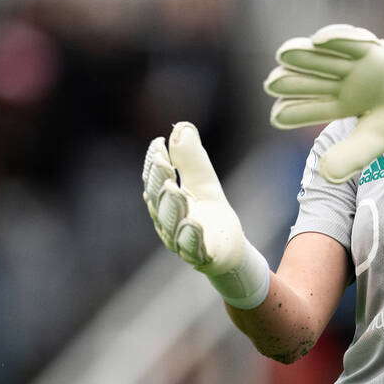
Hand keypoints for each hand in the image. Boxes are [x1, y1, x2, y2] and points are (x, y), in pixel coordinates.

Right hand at [142, 122, 269, 307]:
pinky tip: (192, 223)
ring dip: (172, 207)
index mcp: (165, 202)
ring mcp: (182, 241)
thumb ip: (192, 158)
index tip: (158, 143)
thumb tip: (181, 126)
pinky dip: (191, 237)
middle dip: (159, 181)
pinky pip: (192, 249)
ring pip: (172, 225)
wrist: (229, 249)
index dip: (154, 163)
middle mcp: (167, 222)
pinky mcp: (201, 257)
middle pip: (159, 201)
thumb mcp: (204, 181)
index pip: (155, 180)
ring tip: (175, 189)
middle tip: (163, 162)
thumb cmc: (210, 213)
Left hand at [263, 24, 383, 182]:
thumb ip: (352, 157)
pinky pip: (350, 41)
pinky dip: (337, 38)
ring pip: (322, 59)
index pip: (310, 110)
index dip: (294, 112)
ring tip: (284, 54)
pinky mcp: (369, 48)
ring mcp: (352, 64)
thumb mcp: (376, 139)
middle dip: (291, 81)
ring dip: (303, 55)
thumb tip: (324, 175)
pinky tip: (319, 40)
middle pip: (310, 81)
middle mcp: (339, 84)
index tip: (276, 117)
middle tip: (272, 82)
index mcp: (338, 106)